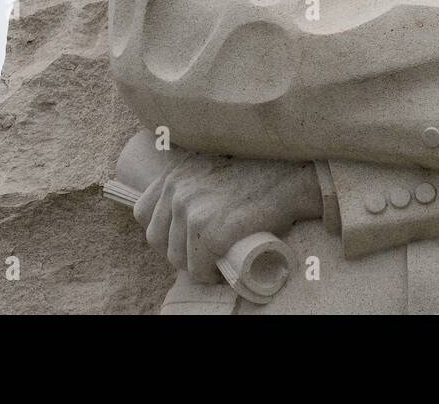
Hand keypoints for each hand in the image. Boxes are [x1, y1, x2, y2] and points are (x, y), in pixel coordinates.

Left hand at [135, 155, 321, 282]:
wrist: (294, 174)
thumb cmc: (262, 170)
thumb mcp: (215, 162)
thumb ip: (195, 177)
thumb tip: (187, 208)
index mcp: (175, 172)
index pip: (144, 213)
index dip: (165, 230)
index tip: (185, 236)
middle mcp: (177, 189)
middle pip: (158, 239)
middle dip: (180, 250)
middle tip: (205, 253)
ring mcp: (193, 210)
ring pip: (177, 258)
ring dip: (196, 265)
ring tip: (217, 262)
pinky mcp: (213, 231)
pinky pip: (198, 268)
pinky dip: (210, 275)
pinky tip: (223, 270)